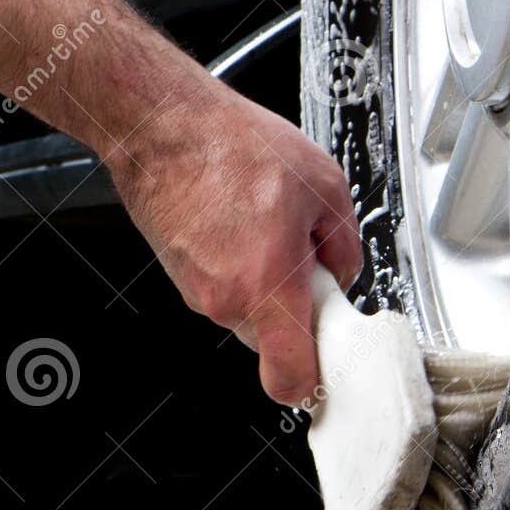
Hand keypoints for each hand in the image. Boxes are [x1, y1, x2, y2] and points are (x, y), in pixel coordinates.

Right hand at [109, 79, 362, 406]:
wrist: (163, 125)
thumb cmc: (234, 146)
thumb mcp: (326, 187)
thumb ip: (346, 245)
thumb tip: (344, 273)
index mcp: (267, 286)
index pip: (290, 377)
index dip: (314, 385)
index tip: (332, 369)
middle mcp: (226, 300)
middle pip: (278, 340)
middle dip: (301, 311)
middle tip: (311, 263)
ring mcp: (197, 291)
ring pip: (253, 312)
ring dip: (272, 285)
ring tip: (274, 229)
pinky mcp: (180, 276)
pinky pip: (228, 289)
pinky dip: (245, 270)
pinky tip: (247, 224)